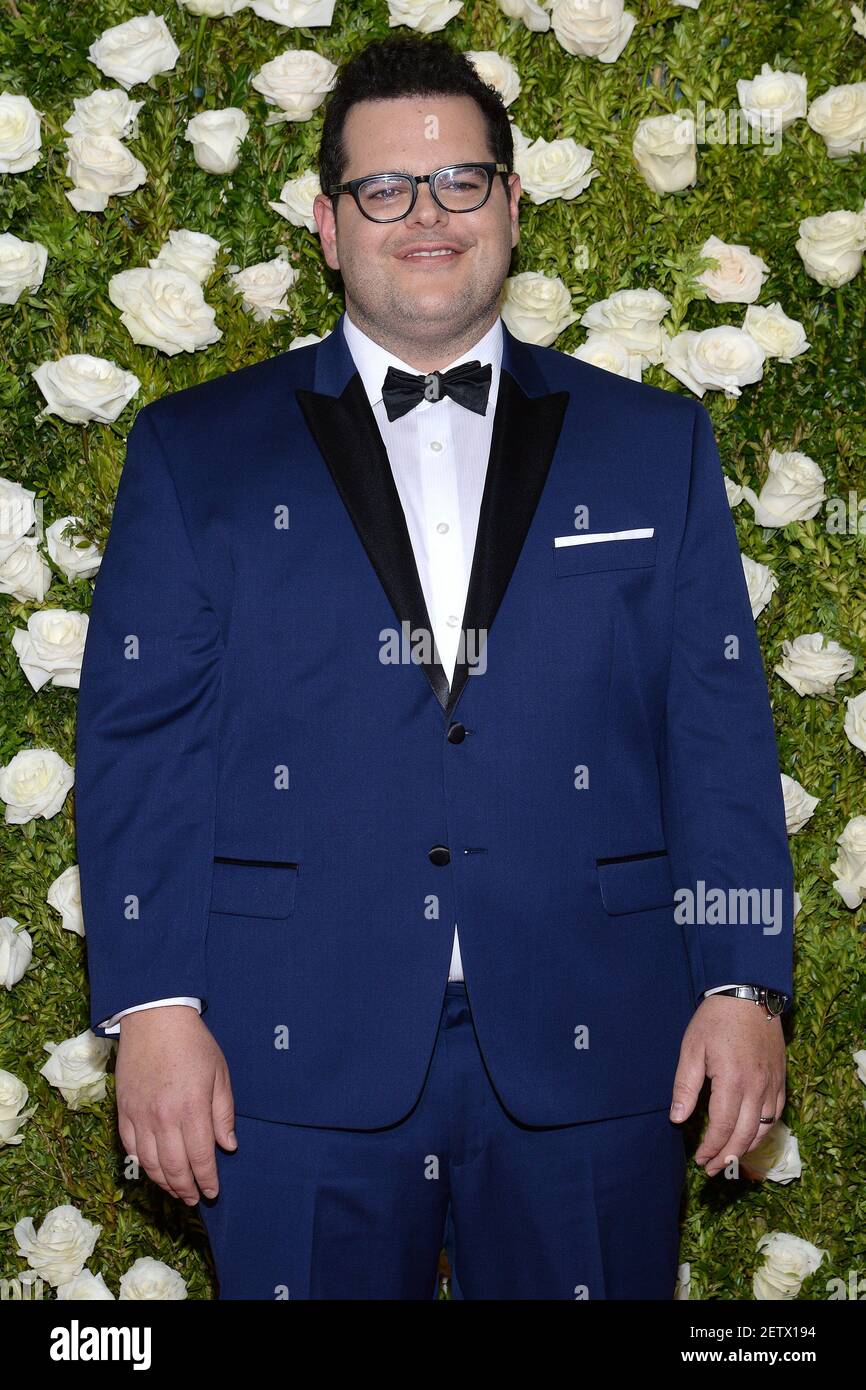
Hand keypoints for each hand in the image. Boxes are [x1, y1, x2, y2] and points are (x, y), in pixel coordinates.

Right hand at [114, 1005, 236, 1204]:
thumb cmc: (193, 1044)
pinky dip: (142, 1164)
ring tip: (176, 1190)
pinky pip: (130, 1148)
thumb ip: (223, 1113)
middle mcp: (164, 1118)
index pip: (201, 1158)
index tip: (212, 1192)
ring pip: (149, 1164)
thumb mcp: (220, 1074)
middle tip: (194, 1198)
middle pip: (174, 1167)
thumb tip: (228, 1146)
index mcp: (192, 1109)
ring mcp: (140, 1116)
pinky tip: (153, 1170)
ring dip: (164, 1182)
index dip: (207, 1180)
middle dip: (186, 1188)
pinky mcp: (123, 1111)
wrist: (155, 1019)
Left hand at [668, 994, 785, 1176]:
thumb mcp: (691, 1048)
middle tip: (712, 1169)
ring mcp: (772, 1084)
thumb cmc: (715, 1020)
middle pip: (744, 1135)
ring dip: (745, 1149)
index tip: (699, 1160)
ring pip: (764, 1129)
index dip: (711, 1148)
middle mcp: (757, 1087)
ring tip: (728, 1160)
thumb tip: (678, 1119)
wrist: (748, 994)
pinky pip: (776, 1115)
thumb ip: (685, 1086)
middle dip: (727, 1157)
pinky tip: (750, 1137)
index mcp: (732, 1080)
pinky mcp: (780, 1079)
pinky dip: (763, 1132)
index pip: (722, 1127)